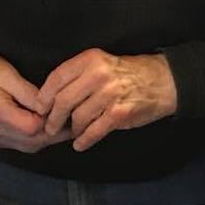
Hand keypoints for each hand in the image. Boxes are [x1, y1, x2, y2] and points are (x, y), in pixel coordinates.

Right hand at [0, 54, 69, 152]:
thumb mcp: (8, 74)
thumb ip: (30, 94)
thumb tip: (51, 108)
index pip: (33, 127)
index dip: (52, 121)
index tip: (66, 112)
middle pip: (33, 141)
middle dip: (55, 133)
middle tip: (74, 123)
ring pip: (29, 147)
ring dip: (48, 138)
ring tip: (65, 126)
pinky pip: (20, 145)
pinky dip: (36, 139)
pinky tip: (46, 128)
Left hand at [37, 49, 177, 151]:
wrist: (165, 82)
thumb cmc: (130, 73)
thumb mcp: (103, 63)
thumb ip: (79, 75)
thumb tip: (51, 97)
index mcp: (91, 59)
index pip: (56, 78)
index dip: (44, 96)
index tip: (39, 108)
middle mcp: (98, 75)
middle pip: (63, 101)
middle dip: (53, 118)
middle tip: (49, 127)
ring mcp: (110, 95)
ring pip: (78, 117)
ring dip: (71, 130)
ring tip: (71, 134)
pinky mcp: (119, 113)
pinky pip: (94, 131)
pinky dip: (84, 140)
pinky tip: (80, 144)